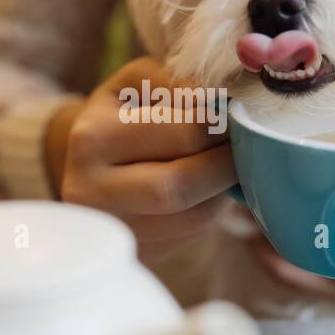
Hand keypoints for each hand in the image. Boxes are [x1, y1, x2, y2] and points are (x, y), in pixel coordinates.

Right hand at [48, 57, 235, 262]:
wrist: (89, 167)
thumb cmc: (121, 115)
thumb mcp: (137, 83)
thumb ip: (175, 81)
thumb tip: (220, 100)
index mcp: (92, 138)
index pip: (179, 134)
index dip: (220, 125)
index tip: (236, 114)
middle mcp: (91, 191)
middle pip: (179, 187)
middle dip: (225, 165)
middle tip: (246, 145)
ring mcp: (111, 230)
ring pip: (193, 218)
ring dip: (222, 190)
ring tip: (226, 164)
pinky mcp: (134, 254)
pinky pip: (191, 235)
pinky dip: (210, 210)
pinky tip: (207, 189)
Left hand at [250, 165, 334, 317]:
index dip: (300, 157)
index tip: (270, 134)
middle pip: (307, 212)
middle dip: (272, 188)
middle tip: (243, 165)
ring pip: (298, 250)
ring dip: (266, 225)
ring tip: (239, 199)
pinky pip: (307, 283)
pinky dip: (279, 261)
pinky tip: (258, 242)